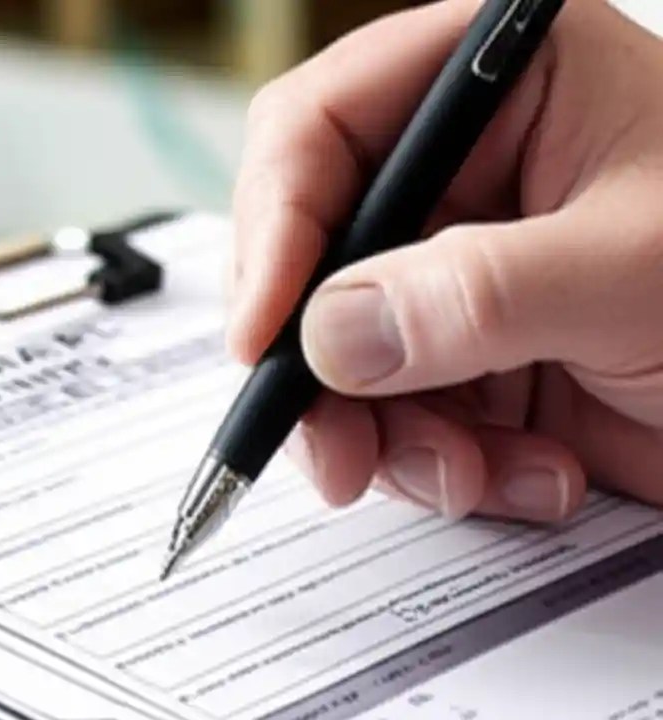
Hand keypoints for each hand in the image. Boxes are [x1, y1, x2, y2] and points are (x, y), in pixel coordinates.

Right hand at [228, 0, 662, 521]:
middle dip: (324, 369)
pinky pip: (399, 415)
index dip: (275, 228)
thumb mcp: (632, 271)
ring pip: (344, 356)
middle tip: (337, 450)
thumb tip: (332, 335)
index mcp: (499, 90)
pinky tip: (532, 471)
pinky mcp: (472, 355)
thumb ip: (477, 295)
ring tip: (470, 473)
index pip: (321, 129)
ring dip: (393, 436)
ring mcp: (461, 272)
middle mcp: (463, 175)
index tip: (266, 336)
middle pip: (313, 258)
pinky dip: (448, 464)